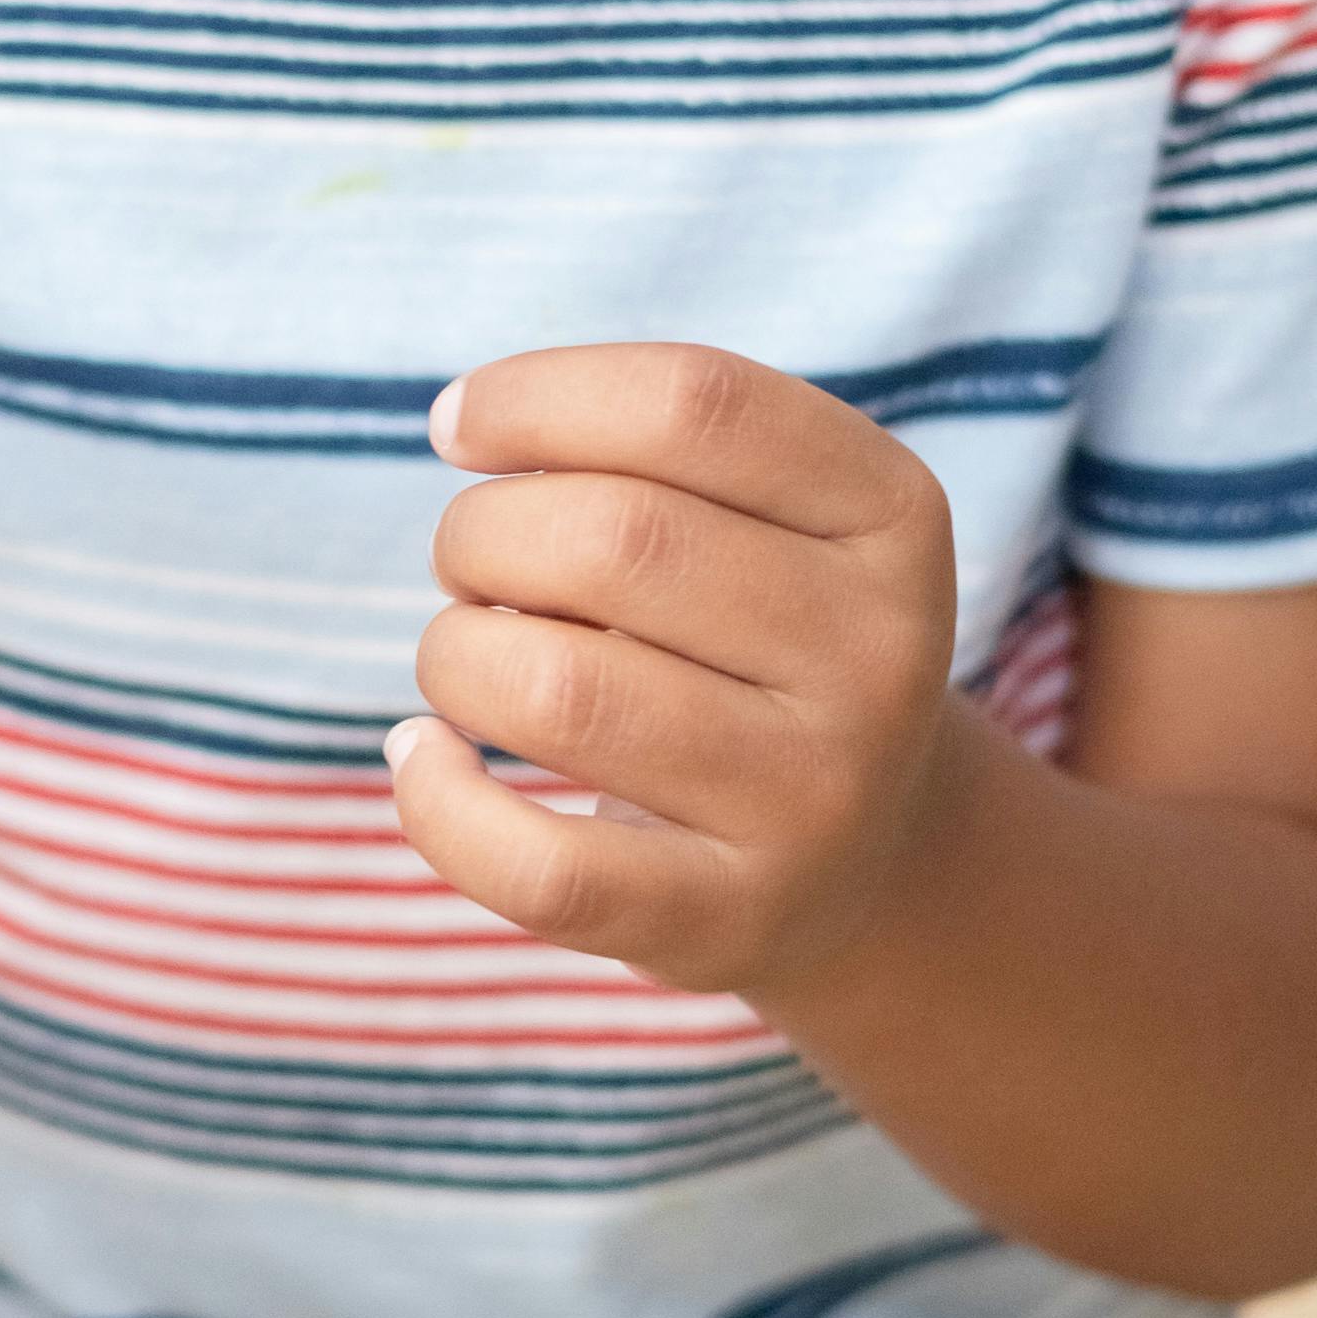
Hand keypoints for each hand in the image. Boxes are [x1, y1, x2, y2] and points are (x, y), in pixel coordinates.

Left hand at [392, 346, 975, 1006]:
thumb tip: (468, 424)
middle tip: (471, 565)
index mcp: (892, 517)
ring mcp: (813, 801)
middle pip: (616, 540)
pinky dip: (436, 804)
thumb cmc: (756, 642)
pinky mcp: (731, 920)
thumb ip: (647, 449)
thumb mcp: (766, 518)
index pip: (696, 404)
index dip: (540, 397)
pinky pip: (540, 866)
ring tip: (465, 657)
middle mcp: (877, 659)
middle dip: (481, 533)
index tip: (461, 424)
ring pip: (559, 692)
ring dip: (456, 654)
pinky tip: (424, 756)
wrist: (865, 857)